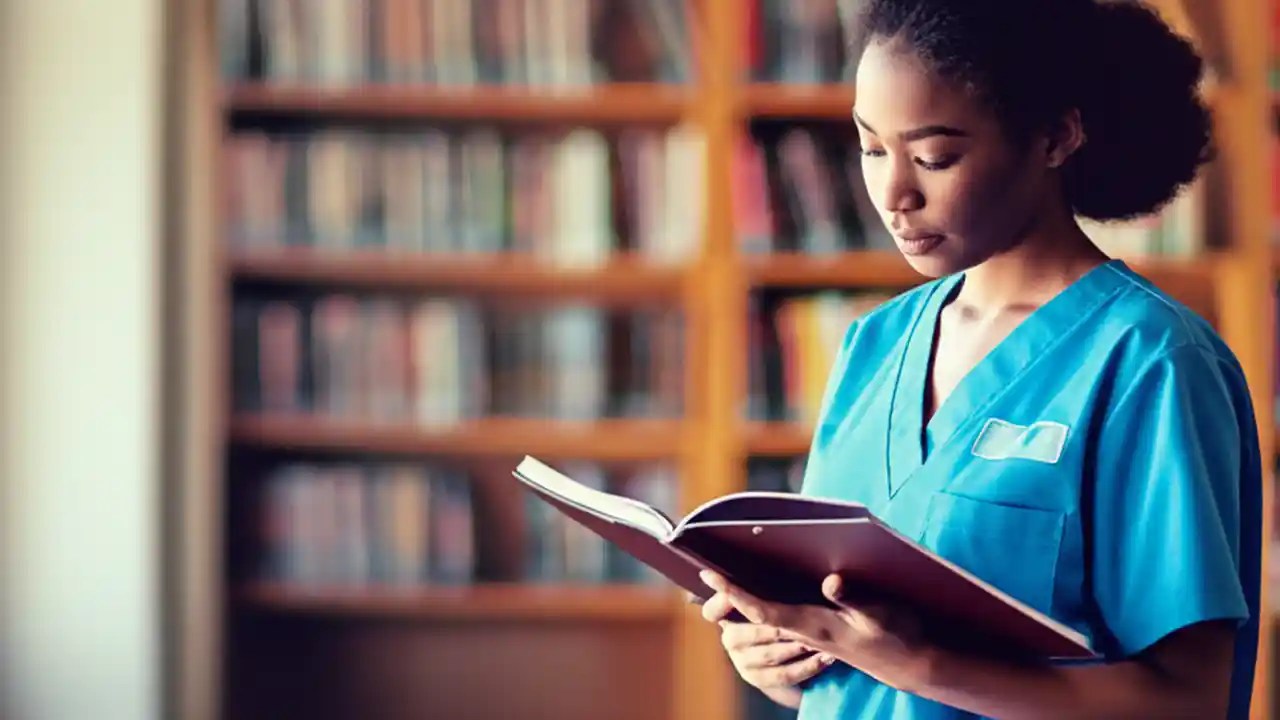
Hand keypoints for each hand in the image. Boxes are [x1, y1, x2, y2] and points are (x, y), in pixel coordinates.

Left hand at [699, 570, 929, 692]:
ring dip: (740, 598)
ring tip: (717, 574)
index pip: (761, 610)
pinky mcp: (817, 630)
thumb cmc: (897, 638)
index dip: (733, 593)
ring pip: (764, 615)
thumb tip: (830, 581)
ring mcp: (809, 632)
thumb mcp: (880, 615)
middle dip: (727, 594)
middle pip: (754, 613)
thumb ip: (855, 599)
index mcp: (812, 626)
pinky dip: (761, 601)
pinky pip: (780, 616)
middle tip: (703, 568)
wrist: (910, 664)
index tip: (709, 574)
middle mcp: (804, 630)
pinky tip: (755, 585)